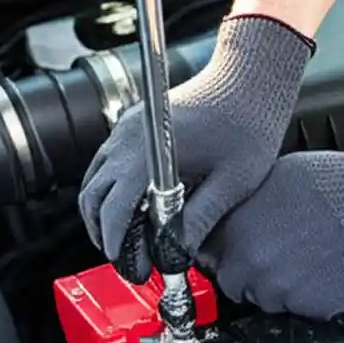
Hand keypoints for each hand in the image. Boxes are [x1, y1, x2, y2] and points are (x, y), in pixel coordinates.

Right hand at [79, 15, 312, 273]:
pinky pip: (106, 162)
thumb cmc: (248, 125)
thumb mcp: (231, 184)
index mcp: (149, 153)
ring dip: (101, 210)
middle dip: (101, 230)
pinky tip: (133, 205)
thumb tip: (177, 253)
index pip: (113, 207)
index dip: (114, 241)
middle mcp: (129, 138)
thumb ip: (199, 220)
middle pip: (93, 194)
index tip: (125, 262)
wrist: (250, 80)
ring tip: (123, 238)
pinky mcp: (134, 124)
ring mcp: (128, 128)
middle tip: (122, 257)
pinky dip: (109, 188)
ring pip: (95, 178)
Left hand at [198, 143, 343, 319]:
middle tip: (276, 251)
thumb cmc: (338, 183)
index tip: (232, 248)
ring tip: (305, 254)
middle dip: (248, 271)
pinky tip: (324, 266)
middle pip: (233, 283)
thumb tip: (226, 217)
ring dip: (278, 284)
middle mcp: (252, 266)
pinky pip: (300, 309)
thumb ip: (242, 206)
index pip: (206, 255)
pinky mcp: (312, 309)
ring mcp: (281, 292)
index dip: (223, 250)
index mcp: (236, 232)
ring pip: (266, 300)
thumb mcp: (273, 177)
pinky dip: (309, 295)